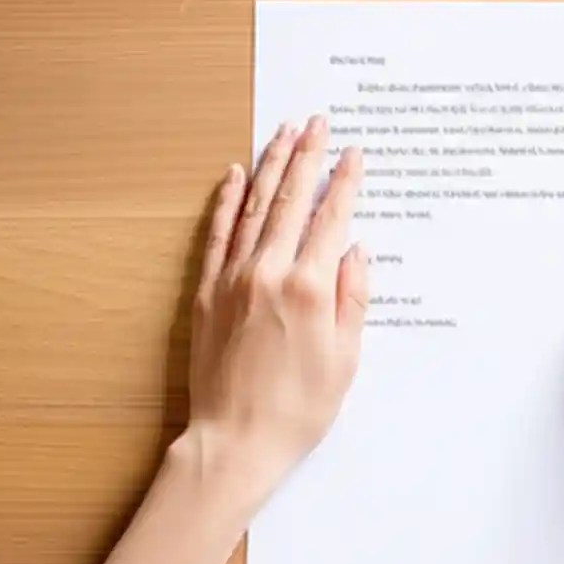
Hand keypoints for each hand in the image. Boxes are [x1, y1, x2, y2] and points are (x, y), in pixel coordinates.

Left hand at [179, 115, 367, 491]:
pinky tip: (235, 176)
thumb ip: (352, 298)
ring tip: (283, 132)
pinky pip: (218, 234)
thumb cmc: (298, 409)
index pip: (331, 219)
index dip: (345, 182)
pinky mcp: (208, 293)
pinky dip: (227, 202)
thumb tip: (355, 251)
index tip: (354, 153)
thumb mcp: (345, 358)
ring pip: (254, 208)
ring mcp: (233, 279)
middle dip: (307, 156)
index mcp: (309, 288)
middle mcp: (268, 272)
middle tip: (318, 122)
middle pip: (291, 201)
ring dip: (271, 166)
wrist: (234, 440)